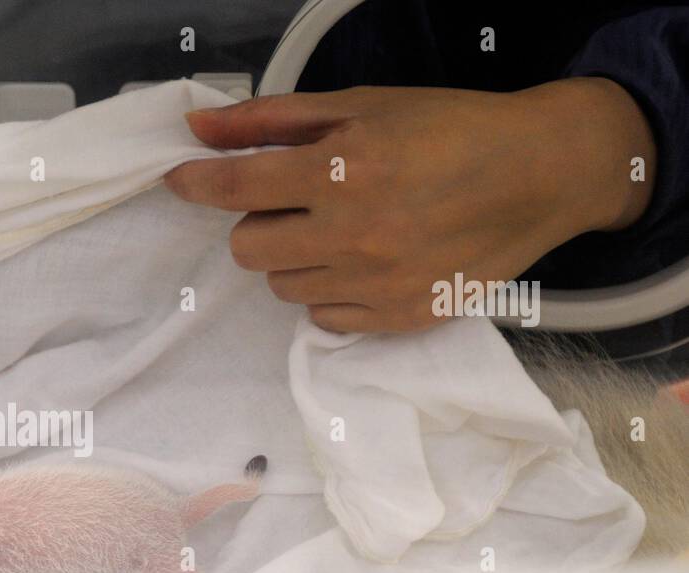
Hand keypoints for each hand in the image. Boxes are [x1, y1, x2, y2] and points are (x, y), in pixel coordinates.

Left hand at [165, 79, 656, 332]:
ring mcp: (376, 282)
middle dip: (258, 223)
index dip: (196, 184)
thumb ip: (272, 120)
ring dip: (294, 258)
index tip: (180, 182)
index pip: (236, 187)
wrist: (540, 175)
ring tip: (338, 230)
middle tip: (294, 203)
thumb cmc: (448, 129)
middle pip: (248, 248)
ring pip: (282, 285)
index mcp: (343, 169)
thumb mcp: (361, 107)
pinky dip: (329, 291)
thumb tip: (197, 126)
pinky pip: (323, 318)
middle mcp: (354, 232)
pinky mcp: (398, 318)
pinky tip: (363, 262)